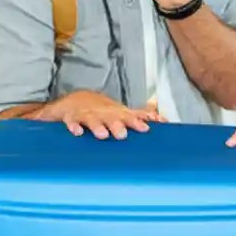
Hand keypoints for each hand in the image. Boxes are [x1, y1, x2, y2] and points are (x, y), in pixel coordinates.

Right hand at [33, 90, 163, 139]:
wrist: (73, 101)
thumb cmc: (102, 110)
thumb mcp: (121, 111)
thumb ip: (140, 116)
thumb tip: (163, 120)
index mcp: (116, 112)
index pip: (129, 116)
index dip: (137, 121)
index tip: (146, 128)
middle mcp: (103, 113)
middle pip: (112, 117)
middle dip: (118, 124)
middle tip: (123, 134)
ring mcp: (87, 115)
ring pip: (93, 120)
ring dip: (98, 126)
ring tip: (103, 135)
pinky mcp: (72, 118)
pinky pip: (72, 122)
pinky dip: (74, 126)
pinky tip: (77, 132)